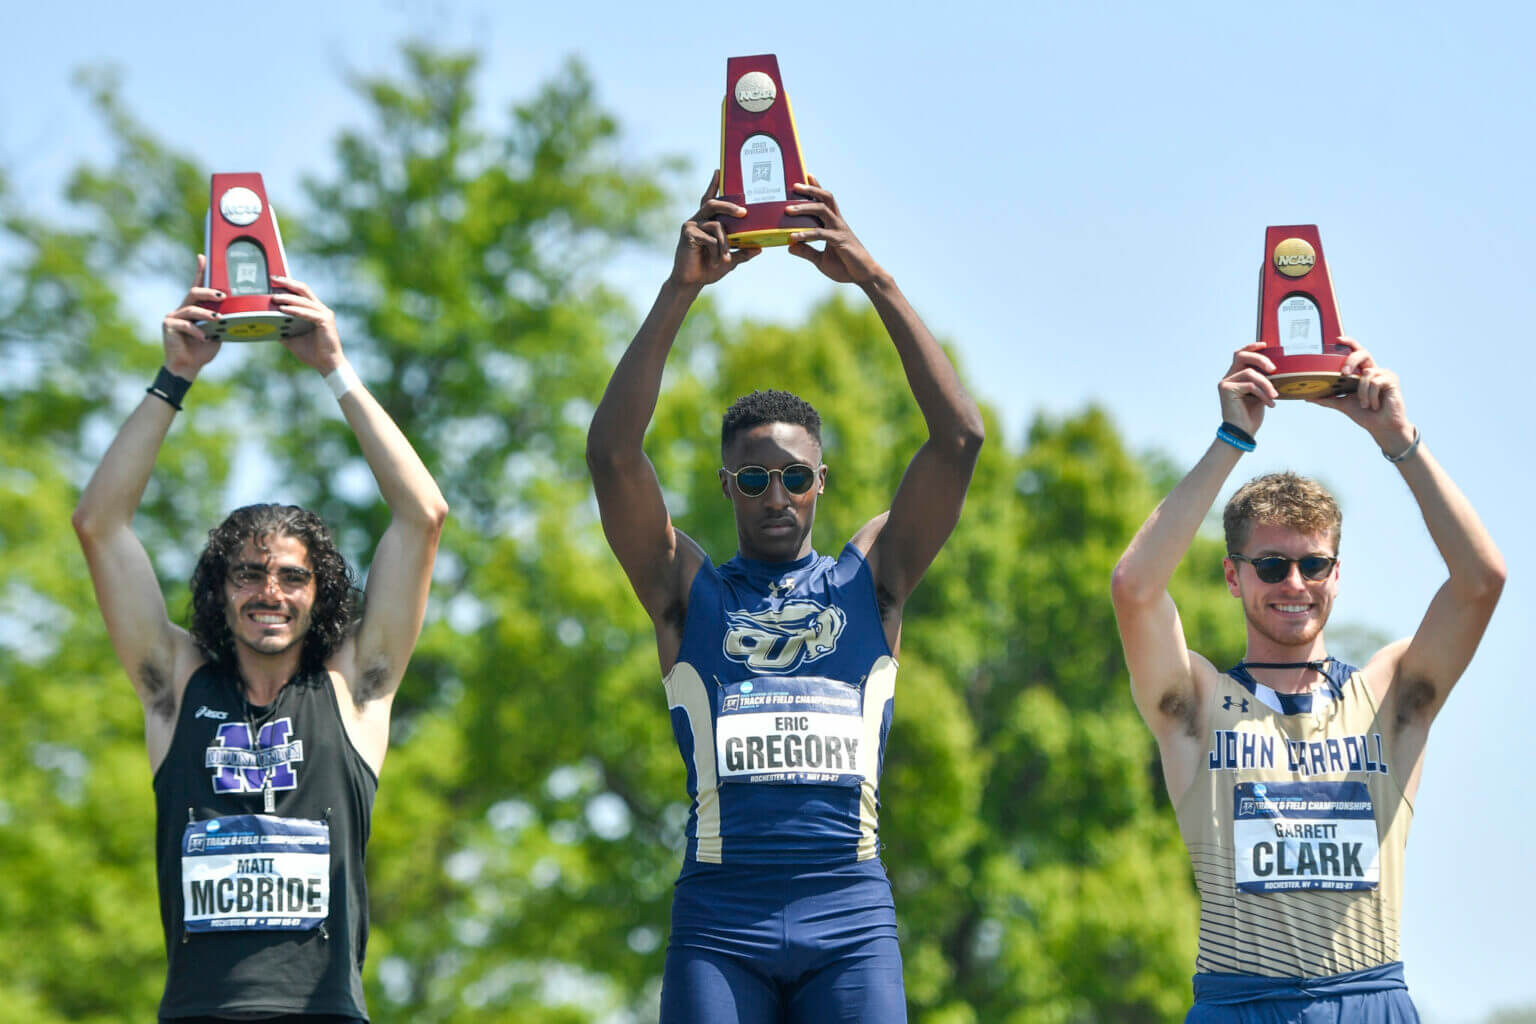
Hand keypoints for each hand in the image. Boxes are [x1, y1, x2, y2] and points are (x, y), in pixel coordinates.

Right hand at [160, 255, 223, 377]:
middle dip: (209, 291)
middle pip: (194, 292)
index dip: (200, 271)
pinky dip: (197, 330)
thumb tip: (238, 311)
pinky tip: (204, 337)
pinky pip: (185, 325)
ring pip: (191, 309)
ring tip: (218, 319)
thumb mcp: (218, 331)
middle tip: (223, 295)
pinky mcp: (168, 326)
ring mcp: (174, 316)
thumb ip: (222, 319)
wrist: (188, 366)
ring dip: (206, 314)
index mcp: (194, 307)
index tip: (203, 256)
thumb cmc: (203, 348)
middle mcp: (183, 308)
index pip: (198, 286)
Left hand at [272, 275, 344, 373]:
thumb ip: (281, 329)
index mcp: (314, 311)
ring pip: (304, 301)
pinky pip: (308, 313)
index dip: (288, 284)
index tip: (274, 280)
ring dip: (288, 298)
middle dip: (288, 283)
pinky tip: (283, 309)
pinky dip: (295, 310)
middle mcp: (320, 309)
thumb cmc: (312, 352)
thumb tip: (264, 324)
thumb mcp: (291, 338)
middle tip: (273, 279)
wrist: (327, 365)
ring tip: (274, 298)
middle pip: (303, 289)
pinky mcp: (325, 321)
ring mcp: (324, 314)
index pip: (301, 292)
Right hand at [669, 171, 759, 287]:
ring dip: (725, 243)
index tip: (719, 170)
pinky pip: (709, 238)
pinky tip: (716, 261)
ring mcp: (692, 225)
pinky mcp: (687, 234)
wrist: (691, 282)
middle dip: (729, 206)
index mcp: (707, 221)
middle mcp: (699, 219)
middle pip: (714, 204)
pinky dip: (716, 251)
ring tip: (727, 259)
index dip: (714, 184)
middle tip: (743, 213)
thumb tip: (760, 248)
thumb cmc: (709, 268)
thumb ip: (742, 252)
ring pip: (716, 225)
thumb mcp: (730, 260)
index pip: (710, 199)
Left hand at [785, 175, 885, 285]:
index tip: (806, 174)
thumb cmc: (845, 266)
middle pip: (825, 198)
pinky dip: (806, 234)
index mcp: (833, 224)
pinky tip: (793, 237)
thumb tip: (790, 247)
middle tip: (794, 185)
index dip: (816, 187)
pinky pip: (821, 233)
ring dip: (804, 207)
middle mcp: (837, 223)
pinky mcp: (840, 241)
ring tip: (788, 210)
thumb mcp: (820, 260)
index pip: (824, 201)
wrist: (864, 276)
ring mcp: (839, 230)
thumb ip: (807, 251)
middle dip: (811, 189)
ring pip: (823, 210)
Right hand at [1217, 341, 1277, 435]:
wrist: (1242, 432)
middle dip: (1260, 359)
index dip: (1251, 347)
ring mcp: (1225, 383)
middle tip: (1274, 369)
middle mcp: (1228, 377)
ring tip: (1275, 395)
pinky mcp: (1226, 390)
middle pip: (1242, 356)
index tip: (1265, 345)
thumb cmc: (1250, 415)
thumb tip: (1276, 369)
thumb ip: (1262, 380)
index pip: (1240, 355)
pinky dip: (1263, 394)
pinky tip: (1270, 404)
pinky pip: (1250, 386)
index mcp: (1235, 376)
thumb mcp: (1260, 393)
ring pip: (1250, 373)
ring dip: (1266, 384)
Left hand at [1307, 337, 1414, 451]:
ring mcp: (1384, 374)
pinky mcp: (1392, 380)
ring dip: (1361, 393)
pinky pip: (1374, 382)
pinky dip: (1370, 396)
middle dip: (1351, 360)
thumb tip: (1308, 397)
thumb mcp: (1343, 404)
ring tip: (1365, 405)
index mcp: (1363, 373)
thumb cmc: (1365, 415)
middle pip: (1363, 353)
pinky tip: (1374, 405)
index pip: (1357, 352)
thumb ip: (1328, 398)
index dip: (1350, 343)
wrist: (1381, 427)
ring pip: (1366, 374)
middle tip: (1343, 373)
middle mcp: (1375, 370)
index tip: (1338, 339)